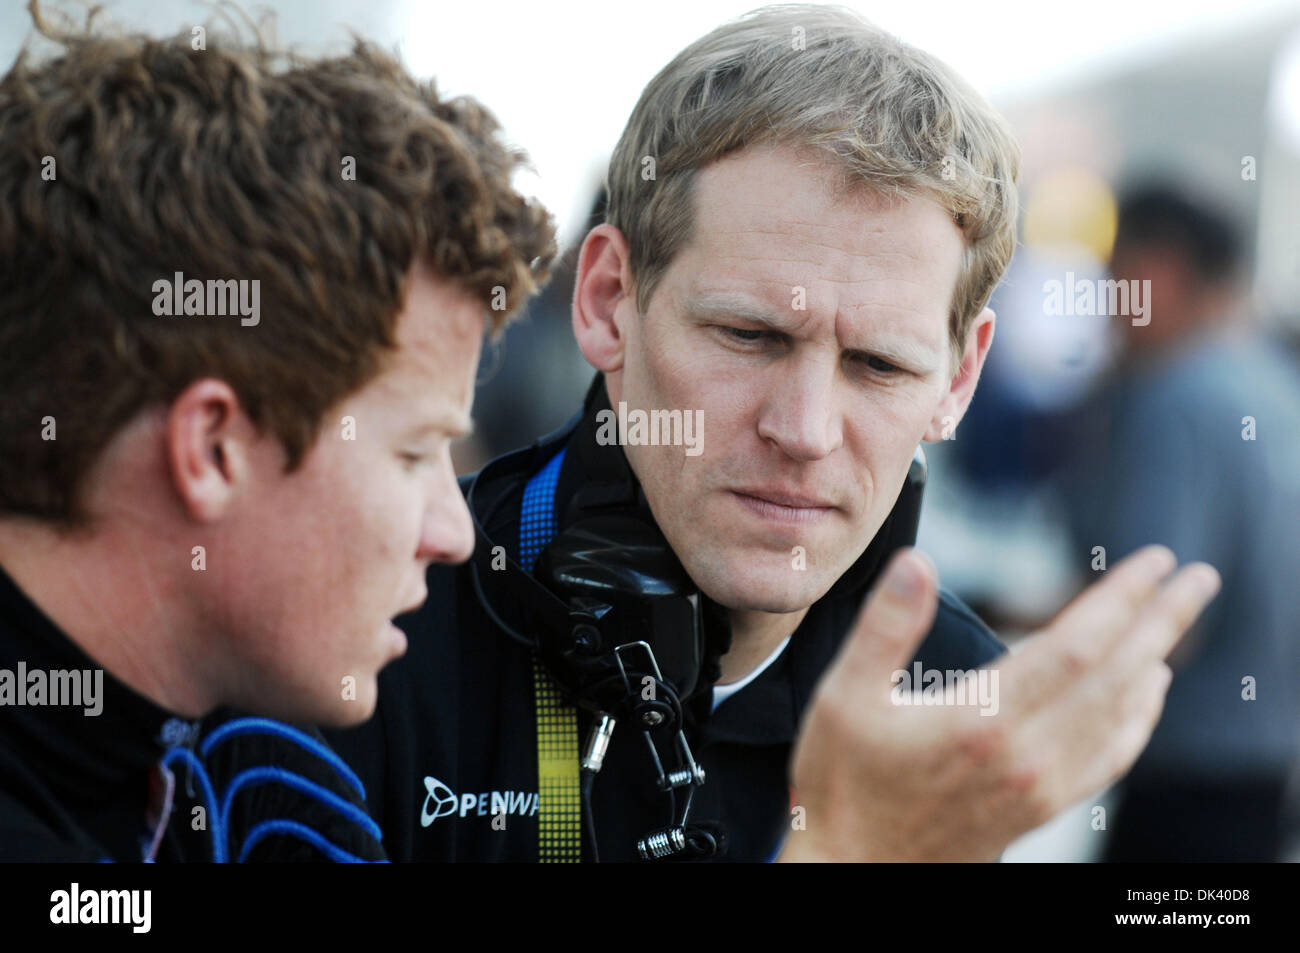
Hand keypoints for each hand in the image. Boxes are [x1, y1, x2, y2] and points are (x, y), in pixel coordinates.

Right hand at [779, 544, 1219, 861]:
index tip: (1154, 560)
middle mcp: (1025, 755)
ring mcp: (1039, 786)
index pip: (1075, 646)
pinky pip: (1109, 758)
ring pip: (1118, 715)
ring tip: (1177, 619)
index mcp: (982, 720)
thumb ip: (885, 627)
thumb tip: (916, 562)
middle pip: (1116, 676)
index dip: (1120, 599)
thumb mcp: (843, 696)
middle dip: (1163, 620)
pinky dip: (1140, 718)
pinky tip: (1146, 694)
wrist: (852, 870)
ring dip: (1156, 660)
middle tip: (1198, 578)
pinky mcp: (1039, 808)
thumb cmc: (843, 785)